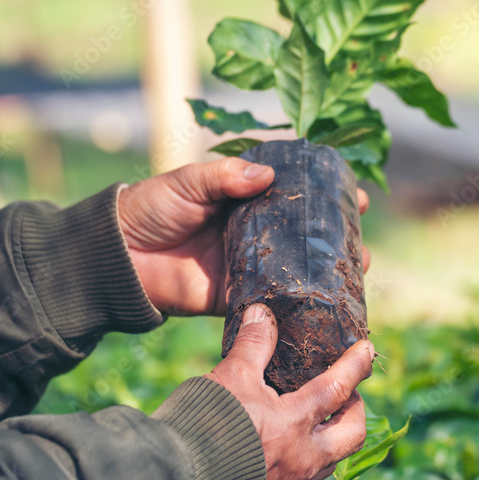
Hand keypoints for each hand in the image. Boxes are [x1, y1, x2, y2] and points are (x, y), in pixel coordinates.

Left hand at [117, 158, 370, 315]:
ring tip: (356, 268)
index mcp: (244, 201)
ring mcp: (245, 267)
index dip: (324, 196)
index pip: (293, 196)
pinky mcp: (232, 297)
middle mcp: (252, 235)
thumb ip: (225, 177)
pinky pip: (268, 301)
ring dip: (325, 272)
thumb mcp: (188, 182)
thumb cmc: (151, 208)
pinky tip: (323, 303)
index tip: (354, 193)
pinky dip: (294, 303)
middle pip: (302, 236)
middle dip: (335, 238)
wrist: (116, 256)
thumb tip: (268, 176)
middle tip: (362, 238)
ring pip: (294, 270)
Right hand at [207, 304, 373, 479]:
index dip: (356, 366)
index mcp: (296, 422)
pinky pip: (308, 474)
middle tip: (346, 390)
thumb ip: (253, 345)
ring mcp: (290, 479)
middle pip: (352, 433)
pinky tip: (294, 439)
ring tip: (324, 414)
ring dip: (336, 434)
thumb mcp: (232, 375)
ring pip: (333, 459)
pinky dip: (312, 451)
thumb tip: (261, 313)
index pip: (339, 388)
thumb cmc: (206, 424)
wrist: (176, 477)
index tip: (368, 350)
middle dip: (356, 408)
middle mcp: (303, 456)